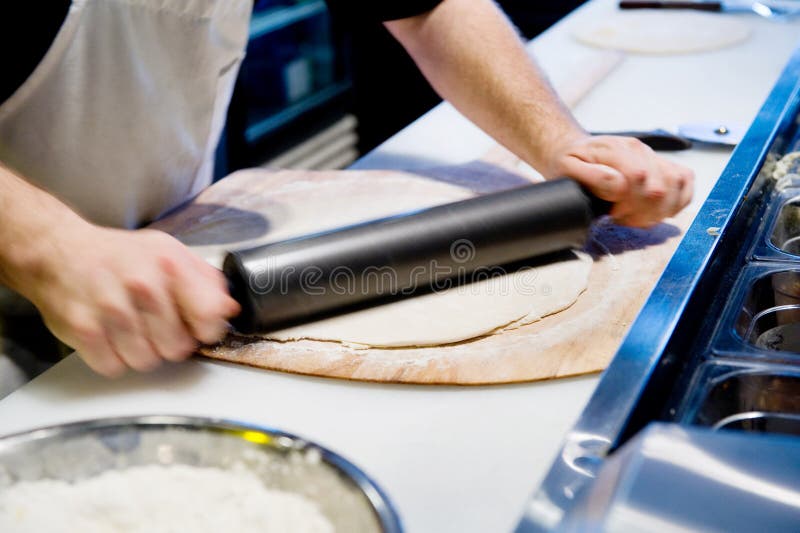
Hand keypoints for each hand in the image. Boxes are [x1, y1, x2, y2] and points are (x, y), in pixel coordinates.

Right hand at [23, 223, 239, 376]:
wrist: (60, 251)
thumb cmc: (121, 256)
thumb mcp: (170, 253)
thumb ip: (206, 282)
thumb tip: (230, 311)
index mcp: (170, 264)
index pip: (209, 318)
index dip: (206, 329)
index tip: (197, 326)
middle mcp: (142, 285)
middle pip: (178, 348)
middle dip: (171, 342)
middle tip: (157, 326)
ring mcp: (110, 308)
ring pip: (146, 362)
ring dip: (142, 352)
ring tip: (133, 329)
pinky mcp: (83, 329)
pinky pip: (113, 367)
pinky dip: (114, 358)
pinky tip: (111, 337)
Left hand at [545, 134, 693, 226]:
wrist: (577, 150)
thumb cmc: (571, 162)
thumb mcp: (568, 168)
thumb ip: (592, 177)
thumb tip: (619, 186)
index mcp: (618, 149)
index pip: (638, 179)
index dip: (626, 203)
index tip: (611, 211)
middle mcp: (641, 151)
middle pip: (658, 189)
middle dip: (639, 211)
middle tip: (620, 213)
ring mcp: (655, 158)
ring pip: (676, 188)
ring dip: (657, 210)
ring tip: (635, 213)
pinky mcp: (665, 166)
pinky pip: (686, 183)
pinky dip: (675, 202)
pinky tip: (654, 209)